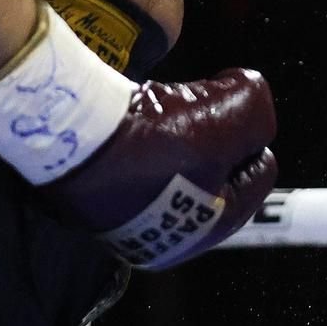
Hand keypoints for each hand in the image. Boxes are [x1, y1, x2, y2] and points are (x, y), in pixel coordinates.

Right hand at [48, 68, 278, 267]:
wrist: (67, 136)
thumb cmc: (154, 140)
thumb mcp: (229, 117)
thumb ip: (256, 106)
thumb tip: (248, 90)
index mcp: (205, 229)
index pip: (259, 173)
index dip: (254, 131)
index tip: (233, 103)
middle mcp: (164, 235)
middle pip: (216, 166)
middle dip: (215, 127)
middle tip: (200, 100)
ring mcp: (128, 216)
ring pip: (176, 159)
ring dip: (178, 126)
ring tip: (166, 103)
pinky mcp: (97, 194)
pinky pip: (138, 158)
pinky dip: (144, 131)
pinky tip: (138, 113)